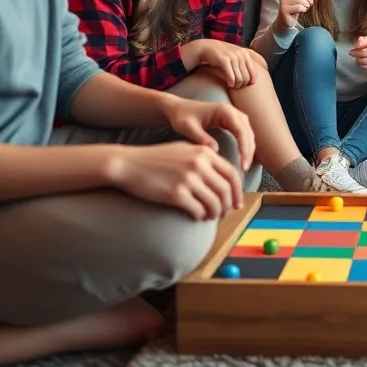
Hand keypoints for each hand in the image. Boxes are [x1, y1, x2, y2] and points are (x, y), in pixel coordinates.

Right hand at [105, 142, 243, 220]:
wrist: (128, 164)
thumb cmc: (155, 158)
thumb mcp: (183, 149)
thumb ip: (203, 158)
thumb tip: (221, 176)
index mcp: (203, 152)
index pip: (231, 173)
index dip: (237, 191)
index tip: (237, 202)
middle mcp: (199, 164)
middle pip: (225, 190)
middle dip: (228, 205)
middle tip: (225, 214)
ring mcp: (188, 179)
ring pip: (214, 202)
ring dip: (215, 213)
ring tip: (211, 216)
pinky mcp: (176, 194)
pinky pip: (198, 210)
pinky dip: (201, 216)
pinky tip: (197, 217)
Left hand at [164, 96, 255, 172]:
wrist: (179, 108)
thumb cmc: (182, 116)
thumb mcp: (188, 127)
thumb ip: (201, 137)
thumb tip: (216, 151)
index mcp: (224, 111)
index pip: (241, 131)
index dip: (244, 149)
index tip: (242, 165)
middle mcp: (233, 111)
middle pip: (248, 133)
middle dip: (248, 152)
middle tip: (244, 169)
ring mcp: (234, 116)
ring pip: (248, 134)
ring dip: (248, 150)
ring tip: (244, 166)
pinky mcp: (232, 122)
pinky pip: (243, 134)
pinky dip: (245, 146)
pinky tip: (242, 158)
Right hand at [194, 39, 263, 87]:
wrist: (206, 47)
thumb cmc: (222, 54)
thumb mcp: (236, 54)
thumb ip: (245, 61)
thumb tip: (260, 69)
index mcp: (245, 53)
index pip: (254, 71)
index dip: (252, 80)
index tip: (247, 85)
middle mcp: (240, 54)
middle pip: (247, 77)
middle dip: (243, 84)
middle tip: (238, 86)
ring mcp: (232, 57)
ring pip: (240, 78)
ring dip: (237, 85)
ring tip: (233, 86)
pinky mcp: (224, 61)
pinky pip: (231, 77)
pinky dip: (231, 83)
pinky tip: (229, 84)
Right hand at [276, 0, 313, 30]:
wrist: (285, 21)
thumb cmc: (293, 10)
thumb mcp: (299, 0)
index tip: (308, 0)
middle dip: (308, 1)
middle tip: (308, 6)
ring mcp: (283, 2)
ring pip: (301, 0)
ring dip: (306, 6)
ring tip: (304, 9)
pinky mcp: (284, 9)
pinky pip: (299, 7)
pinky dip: (303, 10)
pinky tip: (301, 12)